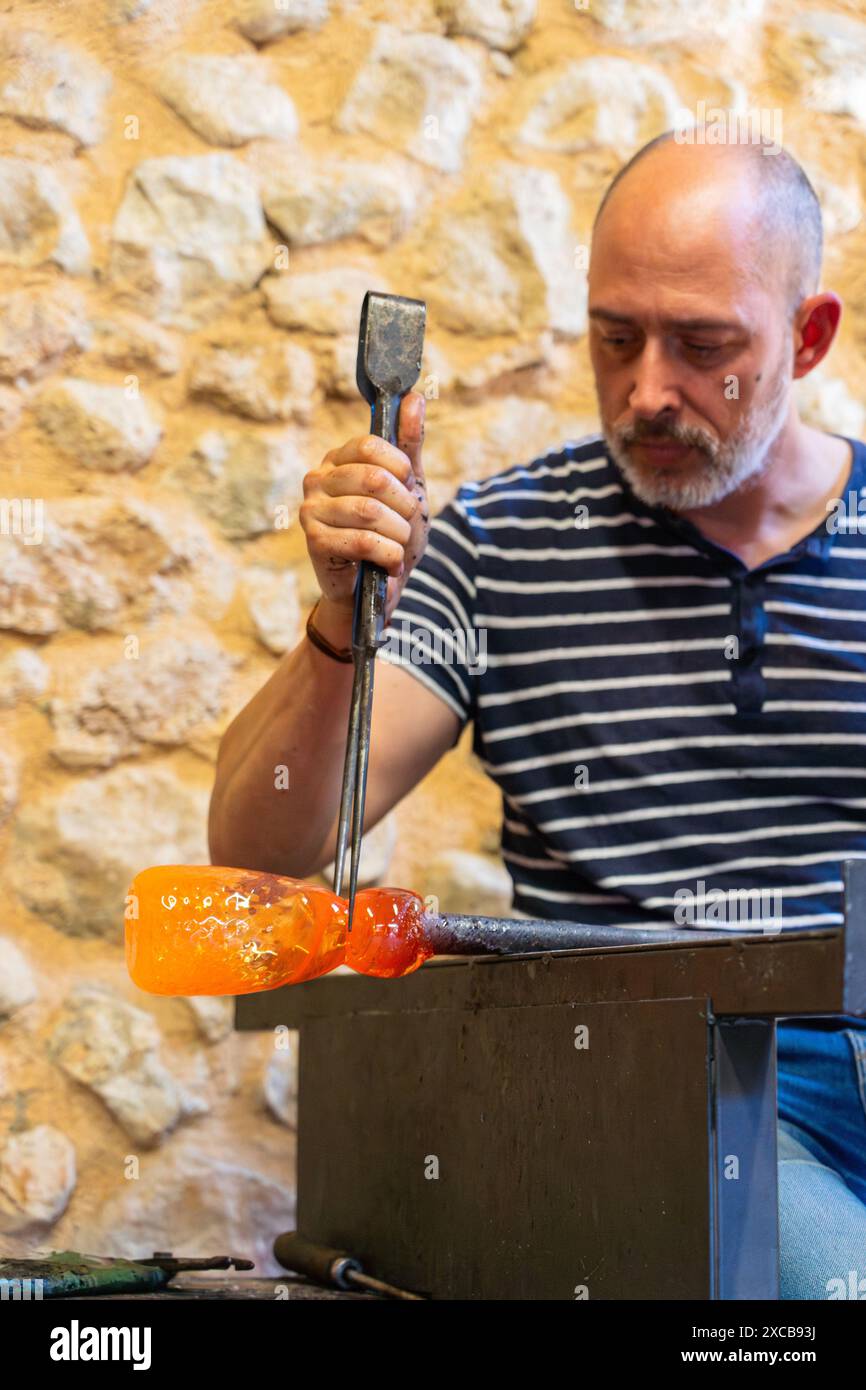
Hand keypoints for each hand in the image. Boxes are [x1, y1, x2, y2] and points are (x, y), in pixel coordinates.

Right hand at [300, 391, 428, 622]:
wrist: (375, 589)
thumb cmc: (390, 533)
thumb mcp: (408, 487)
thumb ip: (409, 444)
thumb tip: (415, 396)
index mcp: (339, 459)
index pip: (371, 445)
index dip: (401, 470)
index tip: (408, 489)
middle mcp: (318, 478)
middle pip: (374, 479)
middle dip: (404, 506)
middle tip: (406, 524)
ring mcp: (311, 509)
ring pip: (370, 512)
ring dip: (398, 534)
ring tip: (398, 545)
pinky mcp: (314, 541)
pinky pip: (361, 541)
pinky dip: (388, 556)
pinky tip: (389, 564)